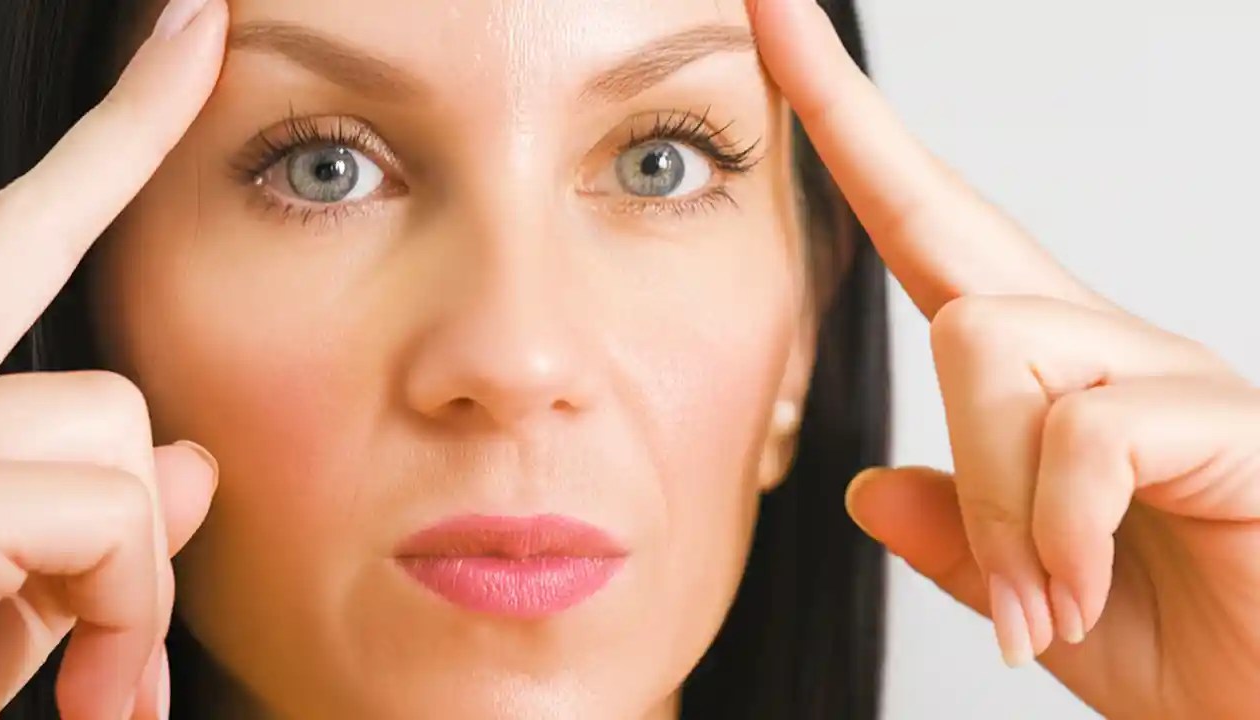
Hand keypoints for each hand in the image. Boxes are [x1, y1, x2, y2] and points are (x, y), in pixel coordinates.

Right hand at [0, 1, 225, 717]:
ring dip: (119, 597)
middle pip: (107, 393)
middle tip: (107, 670)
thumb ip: (84, 535)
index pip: (28, 228)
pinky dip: (122, 620)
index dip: (122, 126)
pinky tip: (87, 703)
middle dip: (124, 531)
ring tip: (71, 698)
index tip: (197, 26)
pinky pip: (99, 512)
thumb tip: (195, 464)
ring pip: (116, 448)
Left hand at [753, 1, 1259, 717]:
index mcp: (1045, 383)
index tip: (772, 17)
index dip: (845, 124)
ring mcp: (1173, 377)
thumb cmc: (1185, 654)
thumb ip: (959, 543)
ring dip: (987, 496)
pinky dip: (1052, 531)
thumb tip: (870, 488)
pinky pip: (1087, 427)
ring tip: (1029, 597)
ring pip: (990, 343)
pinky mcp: (1233, 425)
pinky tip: (1072, 596)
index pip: (924, 225)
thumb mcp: (1032, 599)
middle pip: (940, 228)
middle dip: (846, 125)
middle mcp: (1107, 350)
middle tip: (833, 184)